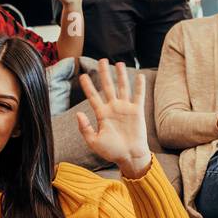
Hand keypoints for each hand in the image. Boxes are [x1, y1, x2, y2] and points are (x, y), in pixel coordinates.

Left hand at [77, 59, 150, 177]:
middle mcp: (113, 108)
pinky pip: (138, 96)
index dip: (88, 86)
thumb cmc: (111, 151)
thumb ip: (85, 128)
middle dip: (104, 74)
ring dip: (121, 76)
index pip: (93, 96)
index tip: (83, 75)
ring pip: (123, 88)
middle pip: (108, 87)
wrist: (129, 156)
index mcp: (102, 114)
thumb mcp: (94, 141)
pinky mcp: (137, 111)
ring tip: (118, 64)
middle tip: (101, 60)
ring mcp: (125, 108)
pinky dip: (139, 86)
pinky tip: (139, 75)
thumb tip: (78, 113)